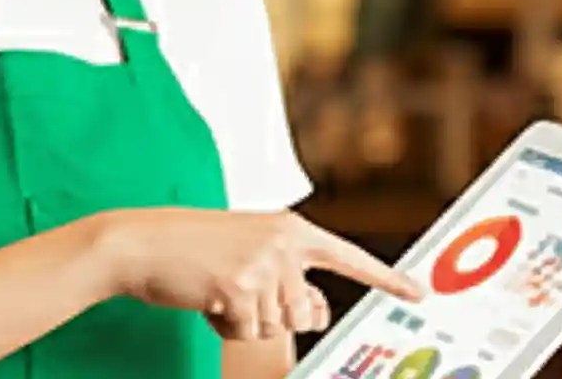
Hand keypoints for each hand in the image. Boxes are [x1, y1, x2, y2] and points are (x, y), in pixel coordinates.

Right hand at [96, 208, 424, 340]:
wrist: (142, 243)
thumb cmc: (192, 249)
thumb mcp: (249, 252)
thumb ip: (288, 276)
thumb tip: (315, 311)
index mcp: (290, 228)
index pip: (348, 256)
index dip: (386, 278)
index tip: (418, 293)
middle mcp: (284, 243)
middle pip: (306, 311)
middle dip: (274, 314)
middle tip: (237, 291)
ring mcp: (264, 265)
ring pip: (276, 326)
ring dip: (245, 319)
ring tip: (217, 288)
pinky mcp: (241, 287)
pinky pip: (247, 332)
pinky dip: (225, 325)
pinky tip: (206, 296)